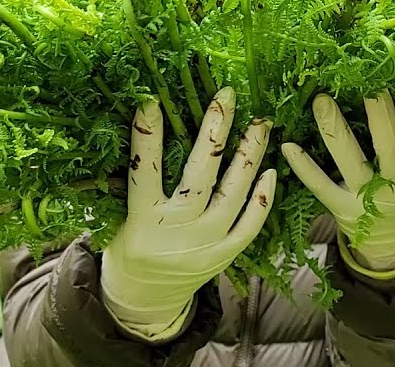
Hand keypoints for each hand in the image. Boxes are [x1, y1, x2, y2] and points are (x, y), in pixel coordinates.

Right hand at [101, 87, 275, 340]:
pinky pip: (250, 225)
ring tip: (260, 123)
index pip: (144, 171)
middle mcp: (175, 231)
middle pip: (199, 176)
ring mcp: (204, 245)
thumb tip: (150, 124)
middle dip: (214, 133)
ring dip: (249, 155)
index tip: (151, 100)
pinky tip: (271, 170)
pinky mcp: (224, 256)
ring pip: (233, 194)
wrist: (145, 298)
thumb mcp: (122, 215)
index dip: (146, 136)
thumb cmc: (131, 243)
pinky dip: (262, 198)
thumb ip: (139, 180)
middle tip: (226, 97)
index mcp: (141, 219)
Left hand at [282, 91, 394, 276]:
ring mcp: (365, 196)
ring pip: (348, 158)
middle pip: (389, 144)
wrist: (394, 242)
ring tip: (322, 100)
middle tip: (368, 83)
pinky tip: (288, 145)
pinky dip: (302, 166)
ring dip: (334, 128)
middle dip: (379, 113)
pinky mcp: (339, 206)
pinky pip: (318, 184)